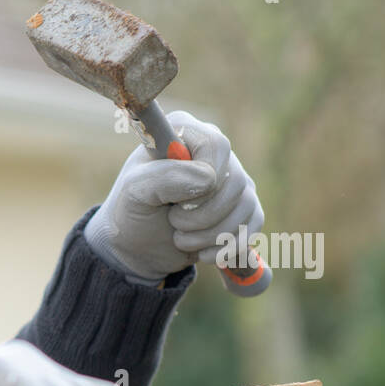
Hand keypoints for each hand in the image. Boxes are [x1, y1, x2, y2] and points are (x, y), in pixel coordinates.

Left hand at [83, 110, 264, 284]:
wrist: (136, 247)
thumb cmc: (132, 212)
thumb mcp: (134, 192)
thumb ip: (163, 177)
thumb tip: (207, 178)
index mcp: (186, 133)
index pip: (216, 146)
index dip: (203, 179)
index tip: (176, 200)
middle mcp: (214, 151)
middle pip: (235, 181)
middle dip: (201, 215)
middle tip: (173, 222)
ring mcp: (233, 179)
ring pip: (245, 206)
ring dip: (210, 235)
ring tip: (181, 238)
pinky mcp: (243, 207)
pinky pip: (252, 227)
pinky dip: (226, 248)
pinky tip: (202, 252)